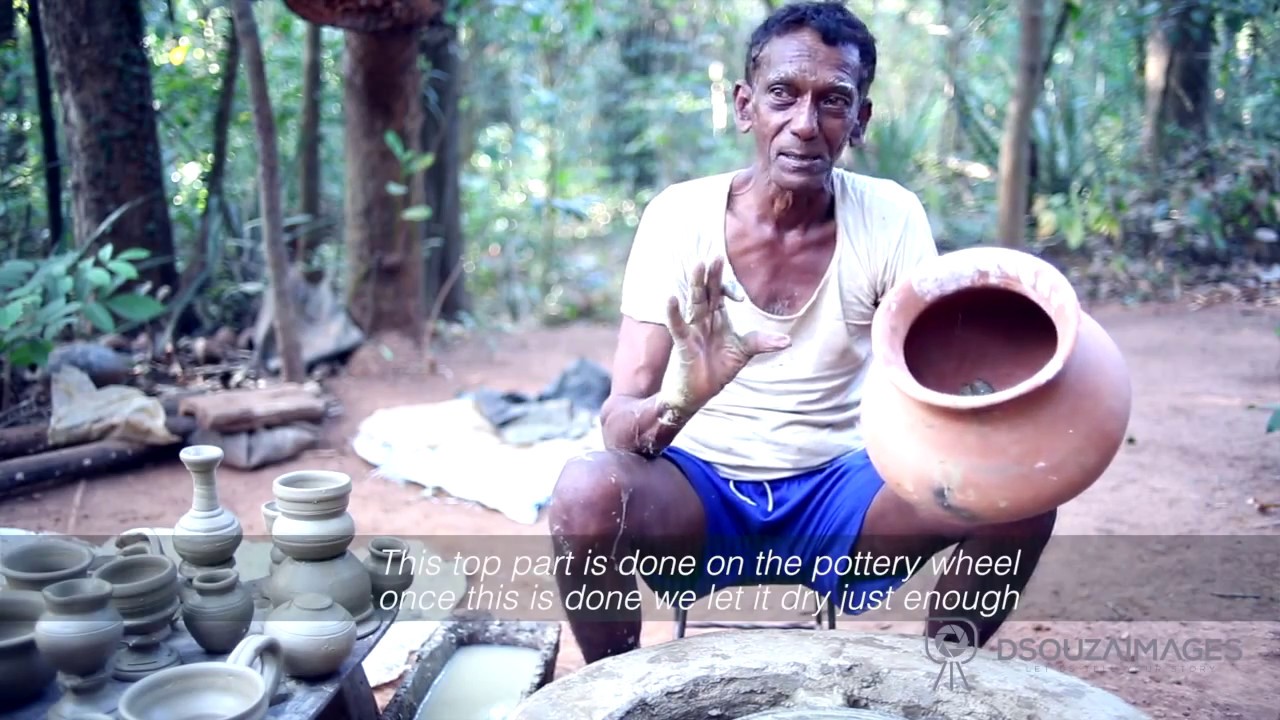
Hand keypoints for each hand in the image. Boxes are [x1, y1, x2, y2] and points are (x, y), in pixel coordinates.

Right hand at [660, 257, 790, 412]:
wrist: (698, 393)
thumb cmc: (717, 369)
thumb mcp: (743, 352)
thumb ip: (761, 342)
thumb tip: (787, 341)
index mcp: (717, 318)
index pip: (719, 293)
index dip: (724, 283)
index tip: (732, 280)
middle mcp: (703, 320)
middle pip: (706, 292)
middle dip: (711, 275)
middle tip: (715, 255)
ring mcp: (692, 330)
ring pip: (694, 303)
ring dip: (695, 284)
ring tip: (697, 265)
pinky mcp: (683, 344)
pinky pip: (678, 326)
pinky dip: (673, 313)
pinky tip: (671, 298)